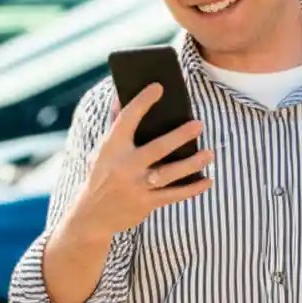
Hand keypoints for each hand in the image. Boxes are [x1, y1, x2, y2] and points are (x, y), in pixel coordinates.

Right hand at [72, 83, 213, 236]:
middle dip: (179, 136)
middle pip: (157, 148)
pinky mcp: (147, 203)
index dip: (142, 102)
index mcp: (112, 147)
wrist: (92, 215)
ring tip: (210, 153)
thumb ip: (115, 124)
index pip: (127, 119)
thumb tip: (121, 96)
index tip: (158, 87)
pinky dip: (192, 189)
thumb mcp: (102, 149)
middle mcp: (125, 165)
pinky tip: (208, 180)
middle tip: (199, 124)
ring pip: (170, 173)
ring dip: (192, 163)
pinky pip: (174, 195)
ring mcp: (137, 186)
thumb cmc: (100, 174)